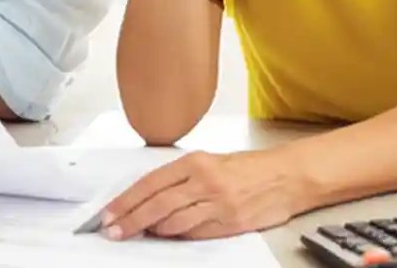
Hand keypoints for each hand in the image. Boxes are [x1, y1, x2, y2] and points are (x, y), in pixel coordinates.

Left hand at [99, 149, 310, 240]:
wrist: (288, 176)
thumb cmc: (249, 168)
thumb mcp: (211, 161)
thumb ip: (181, 178)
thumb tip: (149, 197)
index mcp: (195, 162)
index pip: (150, 183)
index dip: (126, 201)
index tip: (108, 214)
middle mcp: (204, 182)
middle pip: (157, 205)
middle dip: (131, 221)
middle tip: (113, 232)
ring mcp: (217, 204)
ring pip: (174, 223)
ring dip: (153, 231)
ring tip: (137, 233)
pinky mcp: (229, 223)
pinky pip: (195, 234)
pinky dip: (178, 236)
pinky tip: (167, 235)